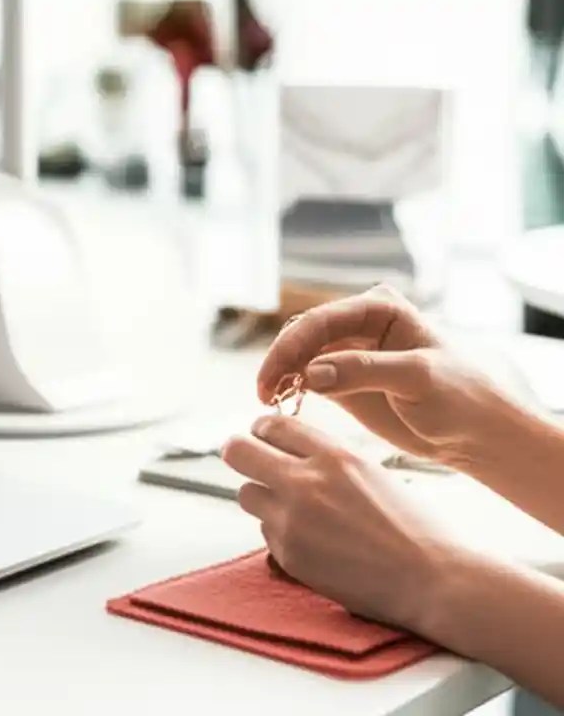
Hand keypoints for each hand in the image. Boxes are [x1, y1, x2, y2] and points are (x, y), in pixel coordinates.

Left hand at [222, 415, 460, 628]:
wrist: (431, 578)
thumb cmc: (412, 525)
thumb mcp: (372, 472)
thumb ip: (328, 459)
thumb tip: (288, 450)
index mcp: (334, 456)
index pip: (272, 425)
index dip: (263, 430)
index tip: (263, 436)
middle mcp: (306, 483)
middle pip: (237, 452)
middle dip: (241, 452)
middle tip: (249, 460)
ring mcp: (292, 521)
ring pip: (247, 494)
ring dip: (263, 497)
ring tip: (293, 508)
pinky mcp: (288, 554)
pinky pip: (266, 531)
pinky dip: (281, 532)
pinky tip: (314, 541)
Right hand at [258, 284, 525, 470]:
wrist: (477, 434)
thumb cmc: (462, 397)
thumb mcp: (418, 378)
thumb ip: (364, 370)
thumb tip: (311, 373)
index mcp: (381, 308)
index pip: (322, 319)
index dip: (291, 345)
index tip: (273, 376)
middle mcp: (361, 324)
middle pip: (304, 334)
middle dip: (280, 360)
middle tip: (265, 393)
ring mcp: (349, 352)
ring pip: (298, 355)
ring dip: (280, 375)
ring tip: (268, 401)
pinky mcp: (342, 380)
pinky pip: (304, 377)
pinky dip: (288, 389)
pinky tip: (280, 404)